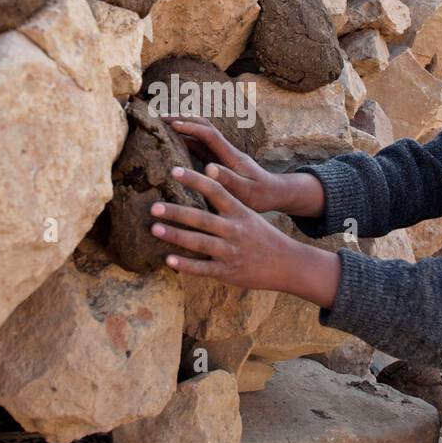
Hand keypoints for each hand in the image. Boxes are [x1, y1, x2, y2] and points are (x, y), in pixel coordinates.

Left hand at [149, 163, 297, 291]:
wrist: (287, 263)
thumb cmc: (262, 236)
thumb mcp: (248, 214)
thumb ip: (226, 202)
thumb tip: (204, 178)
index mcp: (239, 212)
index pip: (215, 191)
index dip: (195, 179)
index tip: (174, 170)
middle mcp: (233, 230)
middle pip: (201, 218)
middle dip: (177, 212)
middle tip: (154, 206)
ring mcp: (230, 252)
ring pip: (199, 243)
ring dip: (176, 236)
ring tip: (155, 229)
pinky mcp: (227, 271)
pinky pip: (203, 268)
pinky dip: (186, 265)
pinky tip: (168, 260)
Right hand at [161, 114, 284, 212]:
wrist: (274, 193)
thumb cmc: (260, 195)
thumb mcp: (246, 191)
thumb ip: (229, 179)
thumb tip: (209, 167)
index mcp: (231, 155)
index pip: (209, 135)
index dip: (191, 128)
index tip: (172, 124)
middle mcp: (226, 150)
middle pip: (204, 127)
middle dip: (183, 119)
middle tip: (160, 116)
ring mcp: (222, 154)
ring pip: (200, 134)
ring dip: (183, 127)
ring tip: (161, 124)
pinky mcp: (219, 161)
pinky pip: (200, 146)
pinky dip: (185, 140)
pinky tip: (173, 142)